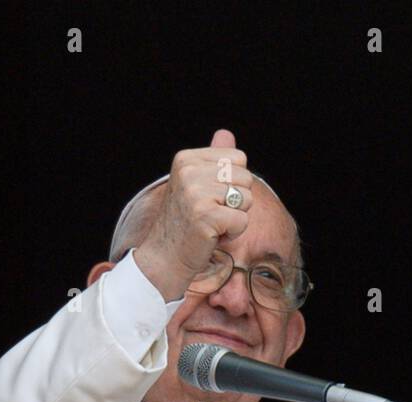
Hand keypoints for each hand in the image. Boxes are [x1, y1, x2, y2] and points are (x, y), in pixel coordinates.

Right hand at [133, 128, 253, 300]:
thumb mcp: (196, 184)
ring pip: (247, 199)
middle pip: (245, 177)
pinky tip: (212, 236)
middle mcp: (189, 171)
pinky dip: (232, 233)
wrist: (164, 257)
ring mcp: (196, 193)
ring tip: (211, 224)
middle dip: (236, 201)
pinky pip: (243, 221)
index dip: (233, 182)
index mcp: (186, 158)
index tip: (210, 198)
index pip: (239, 157)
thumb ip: (213, 160)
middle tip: (211, 214)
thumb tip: (226, 134)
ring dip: (234, 218)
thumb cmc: (185, 222)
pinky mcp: (205, 216)